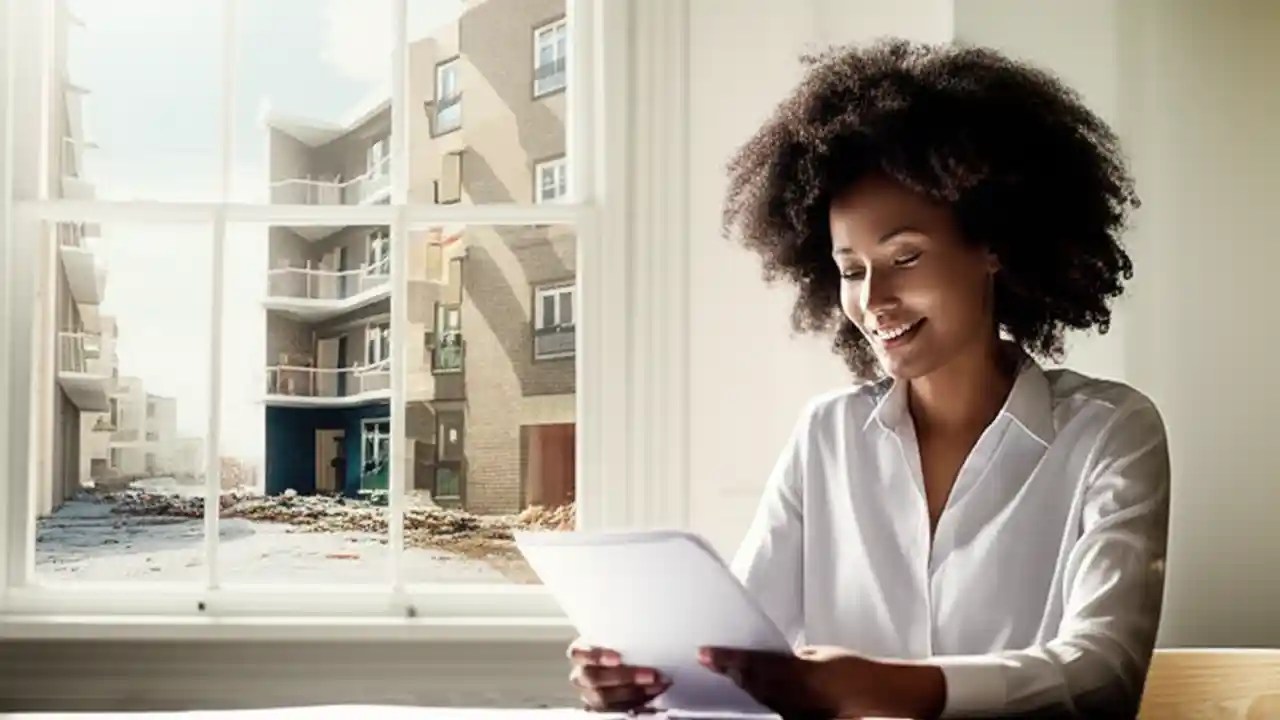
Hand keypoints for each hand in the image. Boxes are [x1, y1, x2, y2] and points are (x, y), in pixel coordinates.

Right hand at [567, 642, 670, 712]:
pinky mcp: (602, 708)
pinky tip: (653, 693)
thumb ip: (621, 638)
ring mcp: (589, 694)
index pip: (578, 654)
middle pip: (593, 679)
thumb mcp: (614, 636)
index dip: (596, 657)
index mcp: (578, 652)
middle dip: (624, 677)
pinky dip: (637, 702)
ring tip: (657, 685)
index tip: (618, 658)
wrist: (616, 662)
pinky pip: (615, 709)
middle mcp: (580, 675)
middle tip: (650, 674)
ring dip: (634, 692)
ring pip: (604, 698)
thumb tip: (645, 632)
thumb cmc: (618, 645)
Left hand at [698, 645, 865, 719]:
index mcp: (795, 671)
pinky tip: (749, 692)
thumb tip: (769, 659)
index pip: (751, 662)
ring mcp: (793, 711)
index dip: (726, 659)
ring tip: (724, 675)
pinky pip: (772, 709)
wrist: (870, 694)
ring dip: (741, 686)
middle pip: (749, 683)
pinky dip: (760, 700)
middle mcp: (791, 694)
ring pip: (758, 698)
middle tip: (708, 662)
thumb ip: (789, 658)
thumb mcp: (814, 654)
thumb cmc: (850, 670)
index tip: (706, 654)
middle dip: (729, 672)